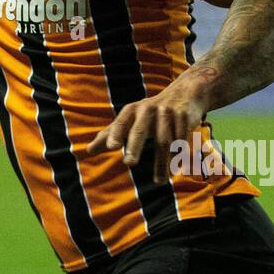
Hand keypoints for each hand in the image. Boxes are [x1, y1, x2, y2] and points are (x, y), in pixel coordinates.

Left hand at [85, 82, 208, 182]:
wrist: (185, 92)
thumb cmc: (151, 111)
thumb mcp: (131, 118)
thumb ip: (111, 134)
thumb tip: (88, 151)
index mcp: (133, 110)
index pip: (121, 123)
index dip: (115, 133)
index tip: (111, 147)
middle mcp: (149, 109)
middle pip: (141, 130)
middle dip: (134, 146)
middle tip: (128, 163)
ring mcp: (168, 112)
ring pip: (164, 141)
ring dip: (162, 163)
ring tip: (159, 181)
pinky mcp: (185, 117)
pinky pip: (182, 140)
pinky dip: (180, 156)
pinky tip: (179, 170)